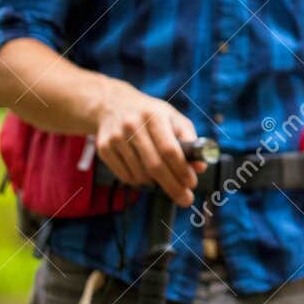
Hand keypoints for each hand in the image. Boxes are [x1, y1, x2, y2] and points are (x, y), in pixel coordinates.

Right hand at [91, 80, 204, 206]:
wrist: (113, 105)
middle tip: (185, 199)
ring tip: (165, 180)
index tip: (191, 183)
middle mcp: (132, 125)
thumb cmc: (151, 115)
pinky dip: (140, 182)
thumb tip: (200, 167)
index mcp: (154, 116)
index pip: (169, 149)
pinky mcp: (104, 148)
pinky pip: (125, 176)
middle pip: (154, 165)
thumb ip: (190, 141)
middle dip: (173, 186)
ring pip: (140, 174)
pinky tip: (147, 176)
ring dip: (156, 183)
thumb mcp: (174, 119)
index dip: (181, 169)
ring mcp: (116, 137)